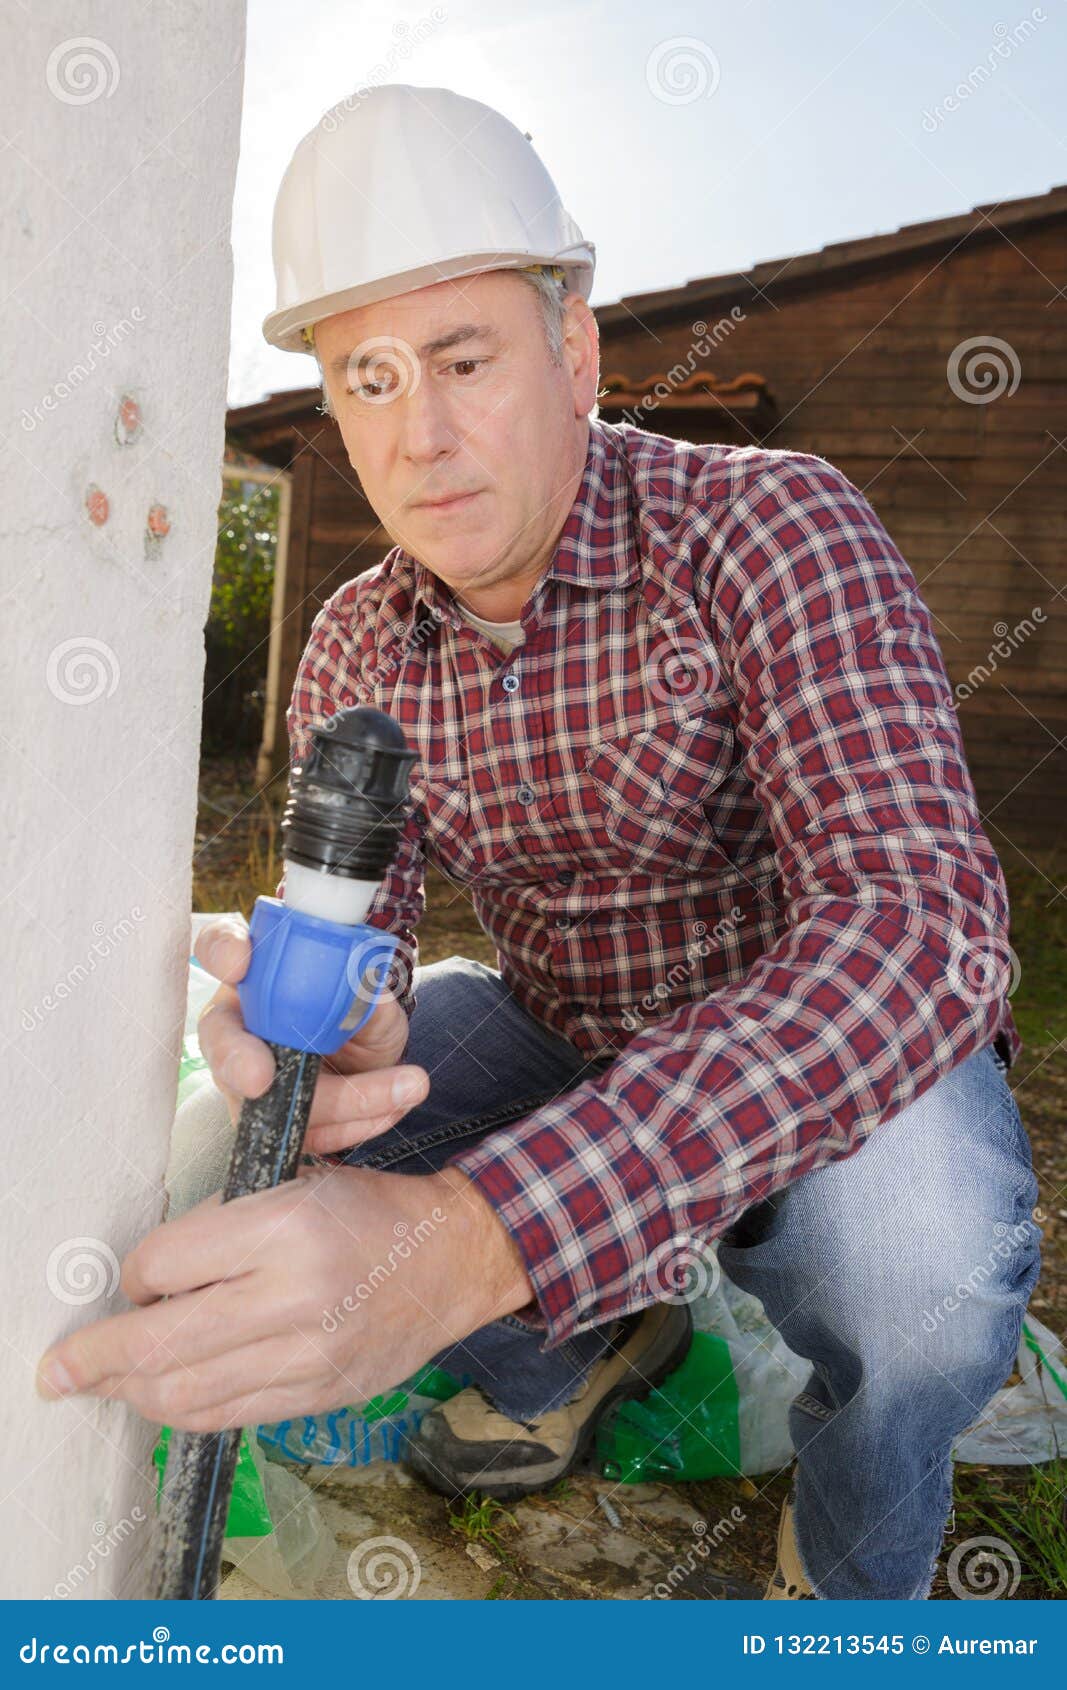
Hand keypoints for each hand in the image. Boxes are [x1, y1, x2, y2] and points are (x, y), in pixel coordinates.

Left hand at [35, 1162, 534, 1428]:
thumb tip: (149, 1281)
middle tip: (58, 1369)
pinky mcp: (319, 1394)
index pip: (165, 1262)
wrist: (451, 1259)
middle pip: (162, 1344)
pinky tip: (164, 1397)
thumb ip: (222, 1230)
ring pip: (187, 1394)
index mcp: (285, 1226)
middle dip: (96, 1358)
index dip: (136, 1273)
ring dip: (132, 1392)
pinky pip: (229, 1416)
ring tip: (106, 1384)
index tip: (137, 1275)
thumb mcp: (295, 1184)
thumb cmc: (368, 1211)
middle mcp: (295, 1295)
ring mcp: (308, 1355)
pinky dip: (184, 1410)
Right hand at [194, 914, 428, 1155]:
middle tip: (259, 1079)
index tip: (240, 960)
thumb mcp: (376, 996)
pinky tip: (393, 1108)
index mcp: (256, 973)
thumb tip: (368, 994)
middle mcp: (240, 1024)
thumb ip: (368, 991)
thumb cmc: (361, 1014)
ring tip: (408, 1085)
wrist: (372, 1061)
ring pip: (270, 1100)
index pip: (221, 947)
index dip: (223, 951)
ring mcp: (248, 1078)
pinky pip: (305, 1135)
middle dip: (238, 1060)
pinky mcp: (273, 1123)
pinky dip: (355, 1125)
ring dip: (343, 1099)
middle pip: (219, 1039)